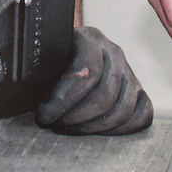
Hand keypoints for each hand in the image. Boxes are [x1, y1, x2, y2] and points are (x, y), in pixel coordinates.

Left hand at [35, 26, 152, 134]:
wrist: (65, 51)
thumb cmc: (50, 59)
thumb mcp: (41, 58)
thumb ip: (37, 71)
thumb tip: (29, 97)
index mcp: (89, 39)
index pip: (86, 72)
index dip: (62, 100)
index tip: (43, 116)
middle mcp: (114, 52)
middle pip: (105, 95)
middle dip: (76, 117)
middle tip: (56, 125)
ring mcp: (129, 72)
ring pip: (123, 108)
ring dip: (94, 127)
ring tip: (71, 129)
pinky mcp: (138, 90)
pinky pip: (143, 114)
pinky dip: (122, 129)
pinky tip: (98, 132)